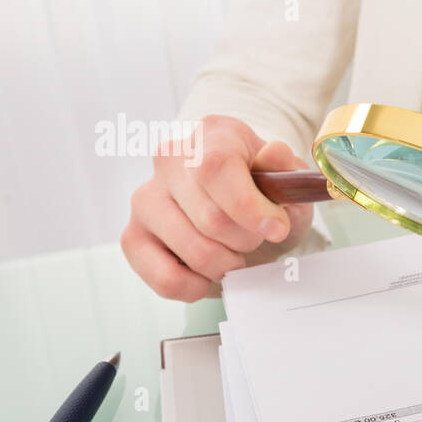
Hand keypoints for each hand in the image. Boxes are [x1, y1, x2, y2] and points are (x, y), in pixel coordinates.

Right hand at [121, 115, 313, 300]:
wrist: (243, 210)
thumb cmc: (266, 193)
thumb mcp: (288, 180)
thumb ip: (285, 169)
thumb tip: (274, 154)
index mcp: (212, 135)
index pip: (216, 168)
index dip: (249, 207)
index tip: (277, 229)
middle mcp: (170, 160)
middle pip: (211, 218)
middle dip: (247, 241)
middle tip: (254, 238)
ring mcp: (146, 198)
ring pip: (194, 251)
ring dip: (227, 265)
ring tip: (234, 253)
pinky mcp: (133, 236)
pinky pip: (166, 278)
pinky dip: (198, 287)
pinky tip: (210, 273)